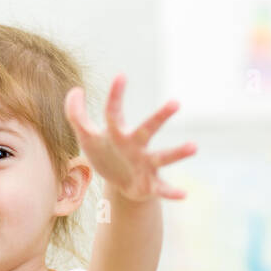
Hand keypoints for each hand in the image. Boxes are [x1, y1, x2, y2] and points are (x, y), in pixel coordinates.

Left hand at [64, 73, 196, 201]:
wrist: (120, 184)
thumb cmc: (106, 154)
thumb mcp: (87, 137)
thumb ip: (76, 115)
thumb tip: (76, 90)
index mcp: (118, 133)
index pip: (114, 113)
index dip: (115, 96)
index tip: (121, 76)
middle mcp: (136, 146)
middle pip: (147, 130)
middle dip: (160, 118)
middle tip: (176, 103)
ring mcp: (146, 165)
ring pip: (163, 158)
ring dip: (178, 153)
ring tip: (194, 147)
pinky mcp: (150, 185)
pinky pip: (163, 189)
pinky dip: (173, 192)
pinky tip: (184, 194)